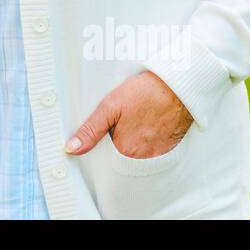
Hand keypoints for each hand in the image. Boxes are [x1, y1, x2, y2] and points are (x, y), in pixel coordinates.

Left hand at [64, 70, 193, 159]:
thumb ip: (90, 130)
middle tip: (117, 129)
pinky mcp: (168, 150)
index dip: (99, 151)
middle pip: (120, 161)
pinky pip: (151, 155)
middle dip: (114, 149)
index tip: (99, 140)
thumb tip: (71, 148)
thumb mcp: (110, 107)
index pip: (104, 162)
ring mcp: (157, 155)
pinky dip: (144, 146)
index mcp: (125, 150)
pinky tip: (143, 130)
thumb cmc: (145, 93)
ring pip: (136, 158)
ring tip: (130, 127)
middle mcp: (142, 158)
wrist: (177, 88)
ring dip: (130, 148)